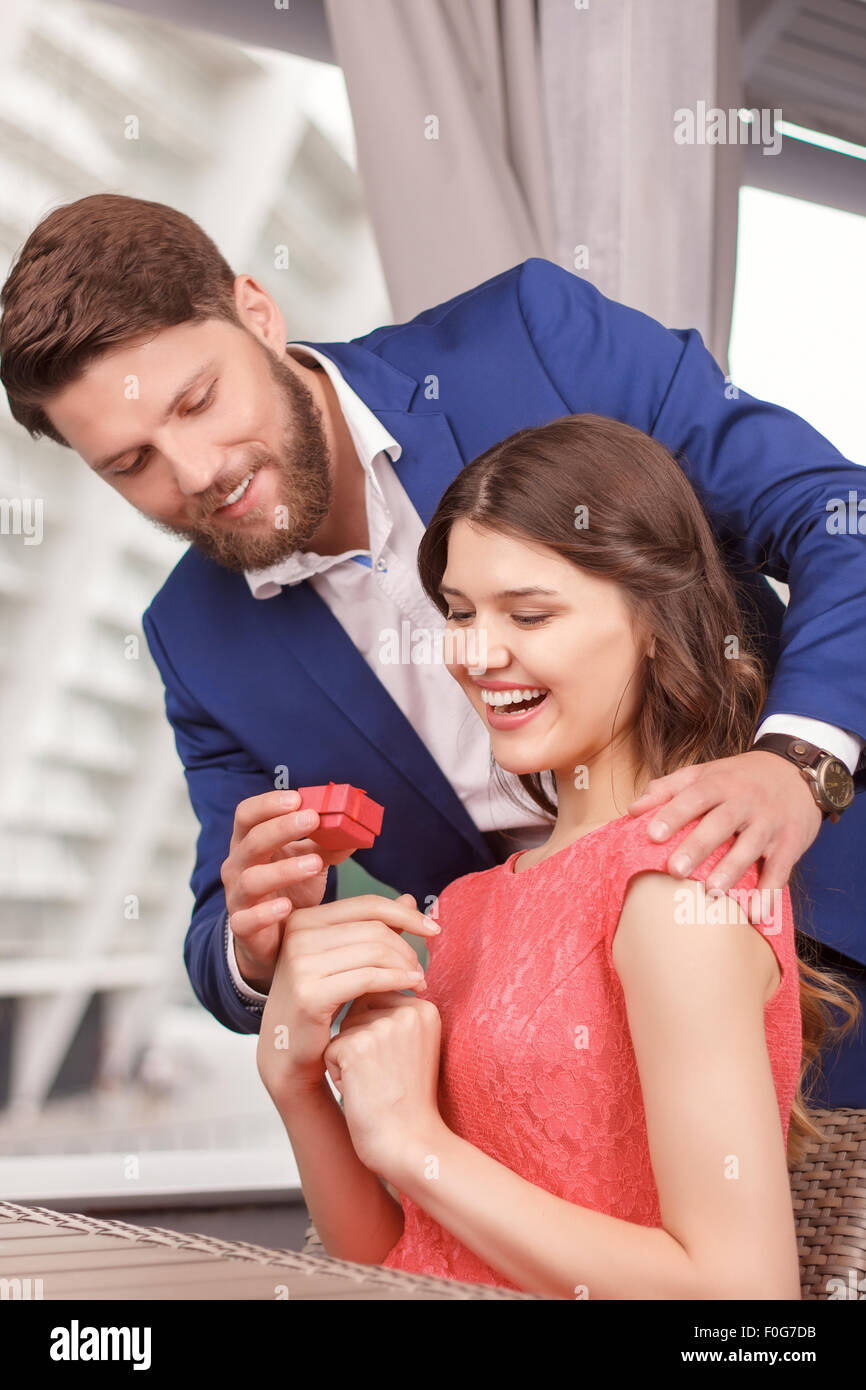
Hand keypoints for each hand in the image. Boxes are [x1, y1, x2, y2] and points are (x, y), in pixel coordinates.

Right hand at [221, 788, 355, 991]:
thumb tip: (357, 827)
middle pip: (251, 841)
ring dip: (283, 869)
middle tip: (312, 819)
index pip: (247, 815)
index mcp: (249, 843)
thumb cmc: (290, 891)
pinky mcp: (242, 927)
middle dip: (281, 828)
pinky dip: (265, 913)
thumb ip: (328, 844)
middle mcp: (238, 867)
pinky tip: (287, 907)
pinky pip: (246, 920)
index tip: (297, 798)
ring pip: (251, 879)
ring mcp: (237, 897)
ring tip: (315, 863)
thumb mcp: (309, 862)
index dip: (268, 804)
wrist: (275, 939)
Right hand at [256, 894, 439, 1103]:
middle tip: (421, 970)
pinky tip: (411, 988)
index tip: (434, 929)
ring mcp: (300, 963)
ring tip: (418, 982)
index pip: (367, 905)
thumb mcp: (345, 960)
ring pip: (375, 951)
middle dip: (407, 948)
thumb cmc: (320, 1005)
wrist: (288, 1054)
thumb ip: (374, 929)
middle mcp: (297, 935)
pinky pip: (369, 978)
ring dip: (406, 966)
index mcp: (304, 918)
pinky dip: (397, 981)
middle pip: (374, 928)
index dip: (406, 914)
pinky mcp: (310, 994)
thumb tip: (409, 899)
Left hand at [323, 990, 444, 1175]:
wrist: (409, 1142)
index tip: (397, 1065)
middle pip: (357, 1012)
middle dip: (360, 1044)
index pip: (377, 1000)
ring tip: (374, 1083)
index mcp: (425, 1009)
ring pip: (342, 1031)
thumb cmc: (407, 1099)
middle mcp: (408, 1011)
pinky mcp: (357, 1045)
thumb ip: (394, 1015)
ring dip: (348, 1059)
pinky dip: (338, 1075)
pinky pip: (330, 1050)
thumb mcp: (414, 1046)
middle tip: (385, 1076)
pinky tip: (362, 1092)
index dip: (376, 1036)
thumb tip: (357, 991)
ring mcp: (382, 1027)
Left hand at [628, 750, 823, 920]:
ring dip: (732, 869)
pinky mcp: (790, 842)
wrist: (798, 770)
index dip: (673, 814)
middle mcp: (745, 801)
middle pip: (720, 823)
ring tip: (713, 891)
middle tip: (675, 869)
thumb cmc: (740, 777)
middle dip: (698, 846)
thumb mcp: (705, 772)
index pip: (694, 796)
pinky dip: (770, 891)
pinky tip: (756, 912)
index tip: (652, 834)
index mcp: (720, 783)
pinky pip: (780, 868)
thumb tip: (633, 810)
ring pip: (750, 846)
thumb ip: (668, 788)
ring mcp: (769, 821)